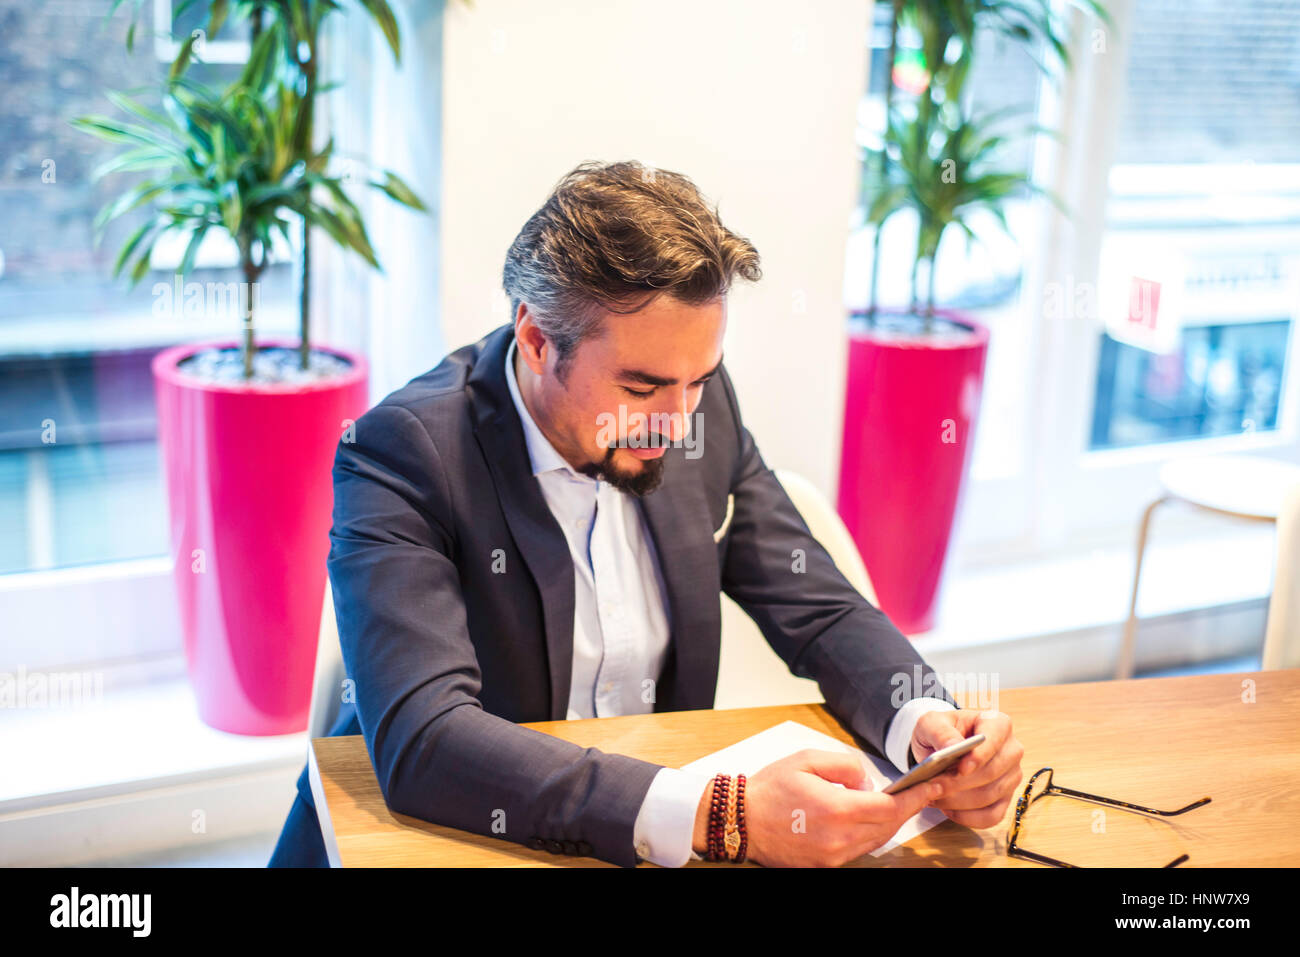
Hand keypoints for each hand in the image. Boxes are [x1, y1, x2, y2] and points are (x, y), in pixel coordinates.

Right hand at [694, 749, 943, 866]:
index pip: (891, 806)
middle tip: (926, 790)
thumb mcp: (807, 759)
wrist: (739, 820)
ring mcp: (833, 856)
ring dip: (891, 821)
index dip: (918, 796)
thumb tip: (868, 780)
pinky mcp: (825, 864)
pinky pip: (859, 849)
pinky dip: (871, 833)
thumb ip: (845, 765)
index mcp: (837, 809)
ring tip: (900, 801)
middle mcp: (839, 838)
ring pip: (877, 840)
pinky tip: (871, 817)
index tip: (937, 784)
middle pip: (889, 825)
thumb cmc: (769, 787)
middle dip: (910, 807)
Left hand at [910, 708, 1023, 828]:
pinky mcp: (1005, 798)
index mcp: (997, 723)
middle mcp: (1011, 750)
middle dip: (961, 783)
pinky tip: (948, 810)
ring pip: (990, 796)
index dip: (980, 756)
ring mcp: (1011, 776)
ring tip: (934, 796)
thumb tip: (953, 746)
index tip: (961, 768)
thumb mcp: (931, 723)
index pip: (996, 738)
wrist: (940, 747)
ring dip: (959, 801)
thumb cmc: (940, 732)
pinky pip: (992, 816)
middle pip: (993, 772)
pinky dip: (968, 817)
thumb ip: (941, 732)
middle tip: (934, 786)